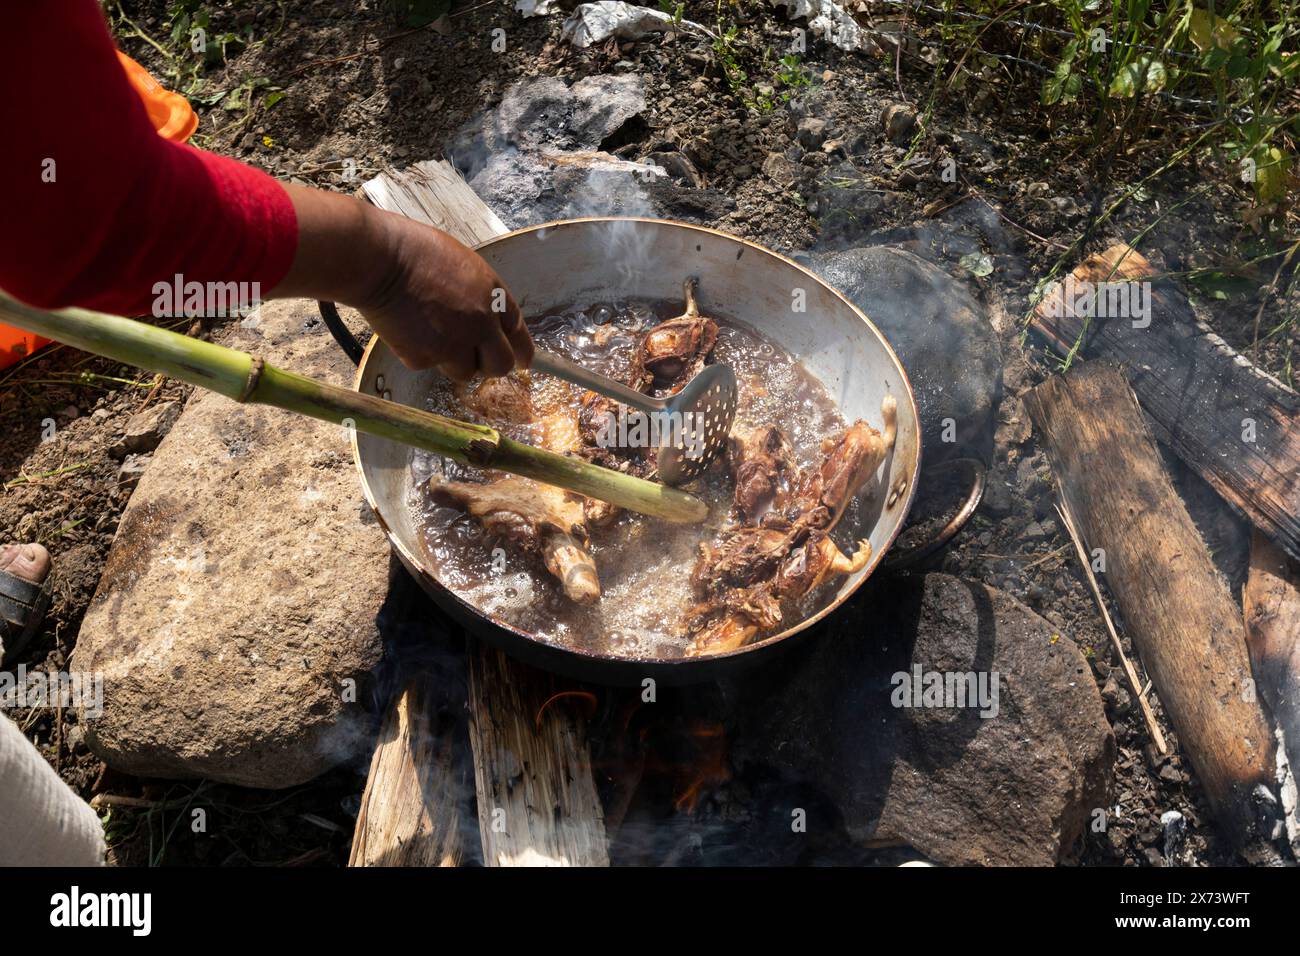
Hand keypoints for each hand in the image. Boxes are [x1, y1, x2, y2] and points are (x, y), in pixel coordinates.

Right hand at [360, 213, 533, 378]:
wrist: (380, 260)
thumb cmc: (417, 252)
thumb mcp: (465, 265)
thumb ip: (482, 296)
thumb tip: (490, 321)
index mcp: (493, 297)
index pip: (518, 333)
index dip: (522, 350)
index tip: (524, 361)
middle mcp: (480, 325)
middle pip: (499, 366)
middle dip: (490, 364)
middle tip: (476, 357)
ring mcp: (452, 345)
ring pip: (464, 371)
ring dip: (454, 360)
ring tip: (433, 333)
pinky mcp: (423, 358)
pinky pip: (430, 365)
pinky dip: (422, 354)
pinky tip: (410, 330)